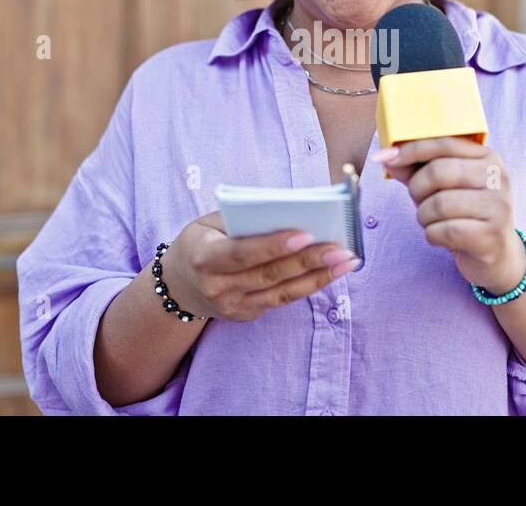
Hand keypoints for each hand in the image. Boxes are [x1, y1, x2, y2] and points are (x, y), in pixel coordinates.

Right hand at [162, 211, 359, 321]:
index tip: (305, 234)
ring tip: (346, 261)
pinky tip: (331, 272)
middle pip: (268, 275)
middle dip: (308, 261)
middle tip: (341, 247)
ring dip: (318, 277)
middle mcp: (217, 287)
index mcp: (204, 258)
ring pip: (281, 293)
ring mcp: (233, 306)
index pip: (242, 253)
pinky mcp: (246, 315)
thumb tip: (290, 210)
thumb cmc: (201, 241)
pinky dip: (309, 286)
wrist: (179, 285)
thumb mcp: (208, 223)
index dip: (273, 245)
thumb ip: (242, 218)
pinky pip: (282, 300)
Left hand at [377, 138, 525, 295]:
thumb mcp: (444, 187)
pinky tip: (440, 237)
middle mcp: (498, 178)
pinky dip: (432, 235)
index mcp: (488, 157)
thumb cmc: (466, 214)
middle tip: (418, 200)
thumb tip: (386, 157)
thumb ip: (417, 169)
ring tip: (431, 221)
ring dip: (423, 216)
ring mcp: (498, 207)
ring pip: (439, 204)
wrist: (498, 255)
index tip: (384, 157)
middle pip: (439, 172)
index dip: (411, 149)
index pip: (445, 143)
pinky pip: (444, 231)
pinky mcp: (491, 236)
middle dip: (417, 188)